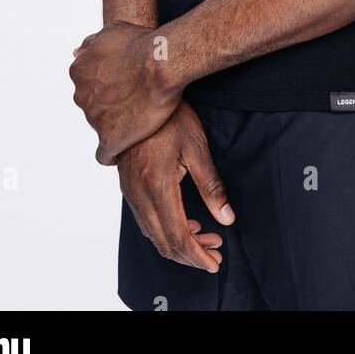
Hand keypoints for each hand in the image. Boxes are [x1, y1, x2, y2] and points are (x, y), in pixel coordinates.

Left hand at [69, 20, 181, 164]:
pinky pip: (105, 154)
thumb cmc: (142, 43)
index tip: (124, 85)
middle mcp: (82, 96)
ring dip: (116, 124)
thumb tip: (76, 52)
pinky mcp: (110, 139)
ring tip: (140, 117)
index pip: (87, 86)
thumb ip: (91, 43)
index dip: (107, 87)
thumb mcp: (112, 32)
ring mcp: (94, 118)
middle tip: (135, 99)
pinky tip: (125, 147)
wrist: (161, 63)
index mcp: (80, 71)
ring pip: (102, 126)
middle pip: (93, 106)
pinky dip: (113, 153)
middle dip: (109, 105)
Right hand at [118, 100, 234, 271]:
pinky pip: (144, 219)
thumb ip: (212, 186)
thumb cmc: (172, 114)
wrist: (140, 90)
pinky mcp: (128, 183)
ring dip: (178, 242)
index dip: (196, 255)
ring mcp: (130, 189)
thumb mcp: (197, 146)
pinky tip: (184, 221)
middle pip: (163, 241)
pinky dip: (165, 229)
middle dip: (190, 255)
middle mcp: (138, 192)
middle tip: (215, 255)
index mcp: (157, 185)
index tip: (214, 262)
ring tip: (206, 239)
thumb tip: (227, 218)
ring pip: (152, 233)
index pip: (177, 236)